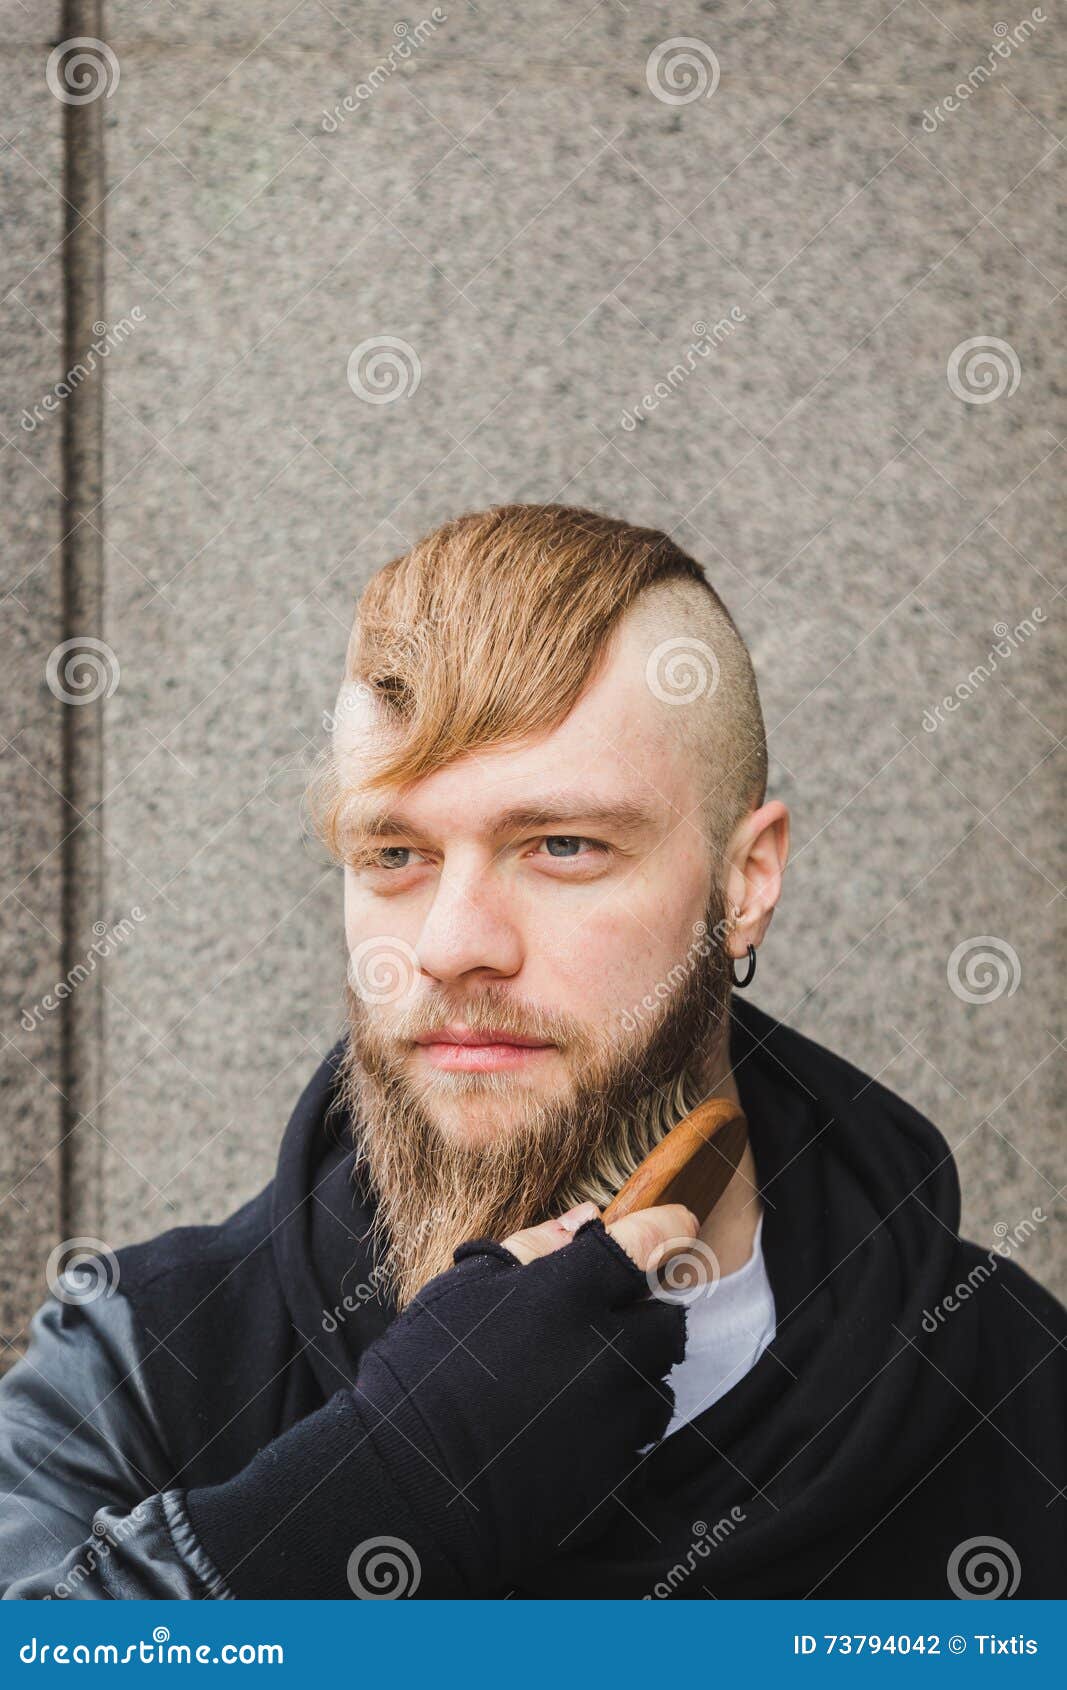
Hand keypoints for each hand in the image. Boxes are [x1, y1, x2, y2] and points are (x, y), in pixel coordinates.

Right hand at [350, 1203, 693, 1590]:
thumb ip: (535, 1247)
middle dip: (648, 1311)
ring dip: (634, 1372)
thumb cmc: (423, 1373)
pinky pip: (638, 1438)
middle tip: (611, 1315)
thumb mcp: (465, 1288)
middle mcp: (608, 1354)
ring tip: (581, 1378)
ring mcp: (616, 1420)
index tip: (675, 1223)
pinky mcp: (614, 1475)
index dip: (668, 1227)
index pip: (650, 1244)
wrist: (407, 1487)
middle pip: (669, 1321)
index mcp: (570, 1295)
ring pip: (658, 1383)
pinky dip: (618, 1424)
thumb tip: (586, 1220)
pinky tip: (571, 1425)